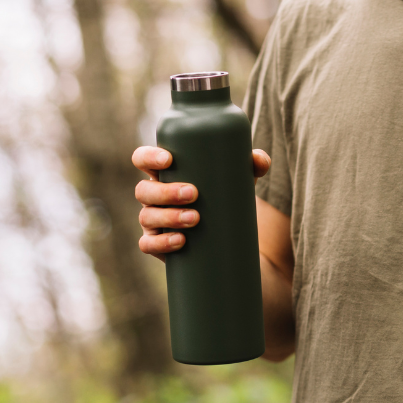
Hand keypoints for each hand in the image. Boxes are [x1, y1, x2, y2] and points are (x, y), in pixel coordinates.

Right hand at [132, 146, 271, 261]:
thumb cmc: (225, 197)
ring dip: (169, 217)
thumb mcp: (239, 179)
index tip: (169, 159)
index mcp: (165, 174)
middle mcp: (153, 196)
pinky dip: (163, 243)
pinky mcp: (157, 244)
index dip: (149, 157)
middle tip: (194, 194)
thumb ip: (252, 164)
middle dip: (166, 191)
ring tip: (195, 219)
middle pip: (144, 190)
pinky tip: (180, 241)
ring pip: (147, 216)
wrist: (229, 239)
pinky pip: (148, 245)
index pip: (144, 159)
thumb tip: (259, 160)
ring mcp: (152, 221)